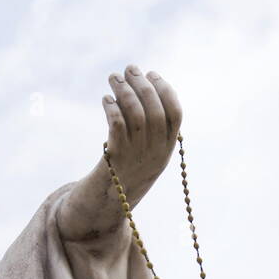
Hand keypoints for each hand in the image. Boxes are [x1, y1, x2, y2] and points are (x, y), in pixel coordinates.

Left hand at [56, 65, 181, 247]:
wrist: (103, 210)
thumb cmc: (123, 177)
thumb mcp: (143, 155)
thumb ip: (148, 130)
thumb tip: (142, 91)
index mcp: (165, 151)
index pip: (176, 114)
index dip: (166, 90)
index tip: (152, 73)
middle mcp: (154, 155)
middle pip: (155, 112)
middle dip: (143, 85)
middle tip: (129, 68)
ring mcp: (135, 159)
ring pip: (137, 117)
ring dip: (125, 92)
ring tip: (113, 77)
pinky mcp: (114, 161)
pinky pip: (117, 129)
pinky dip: (112, 109)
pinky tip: (105, 100)